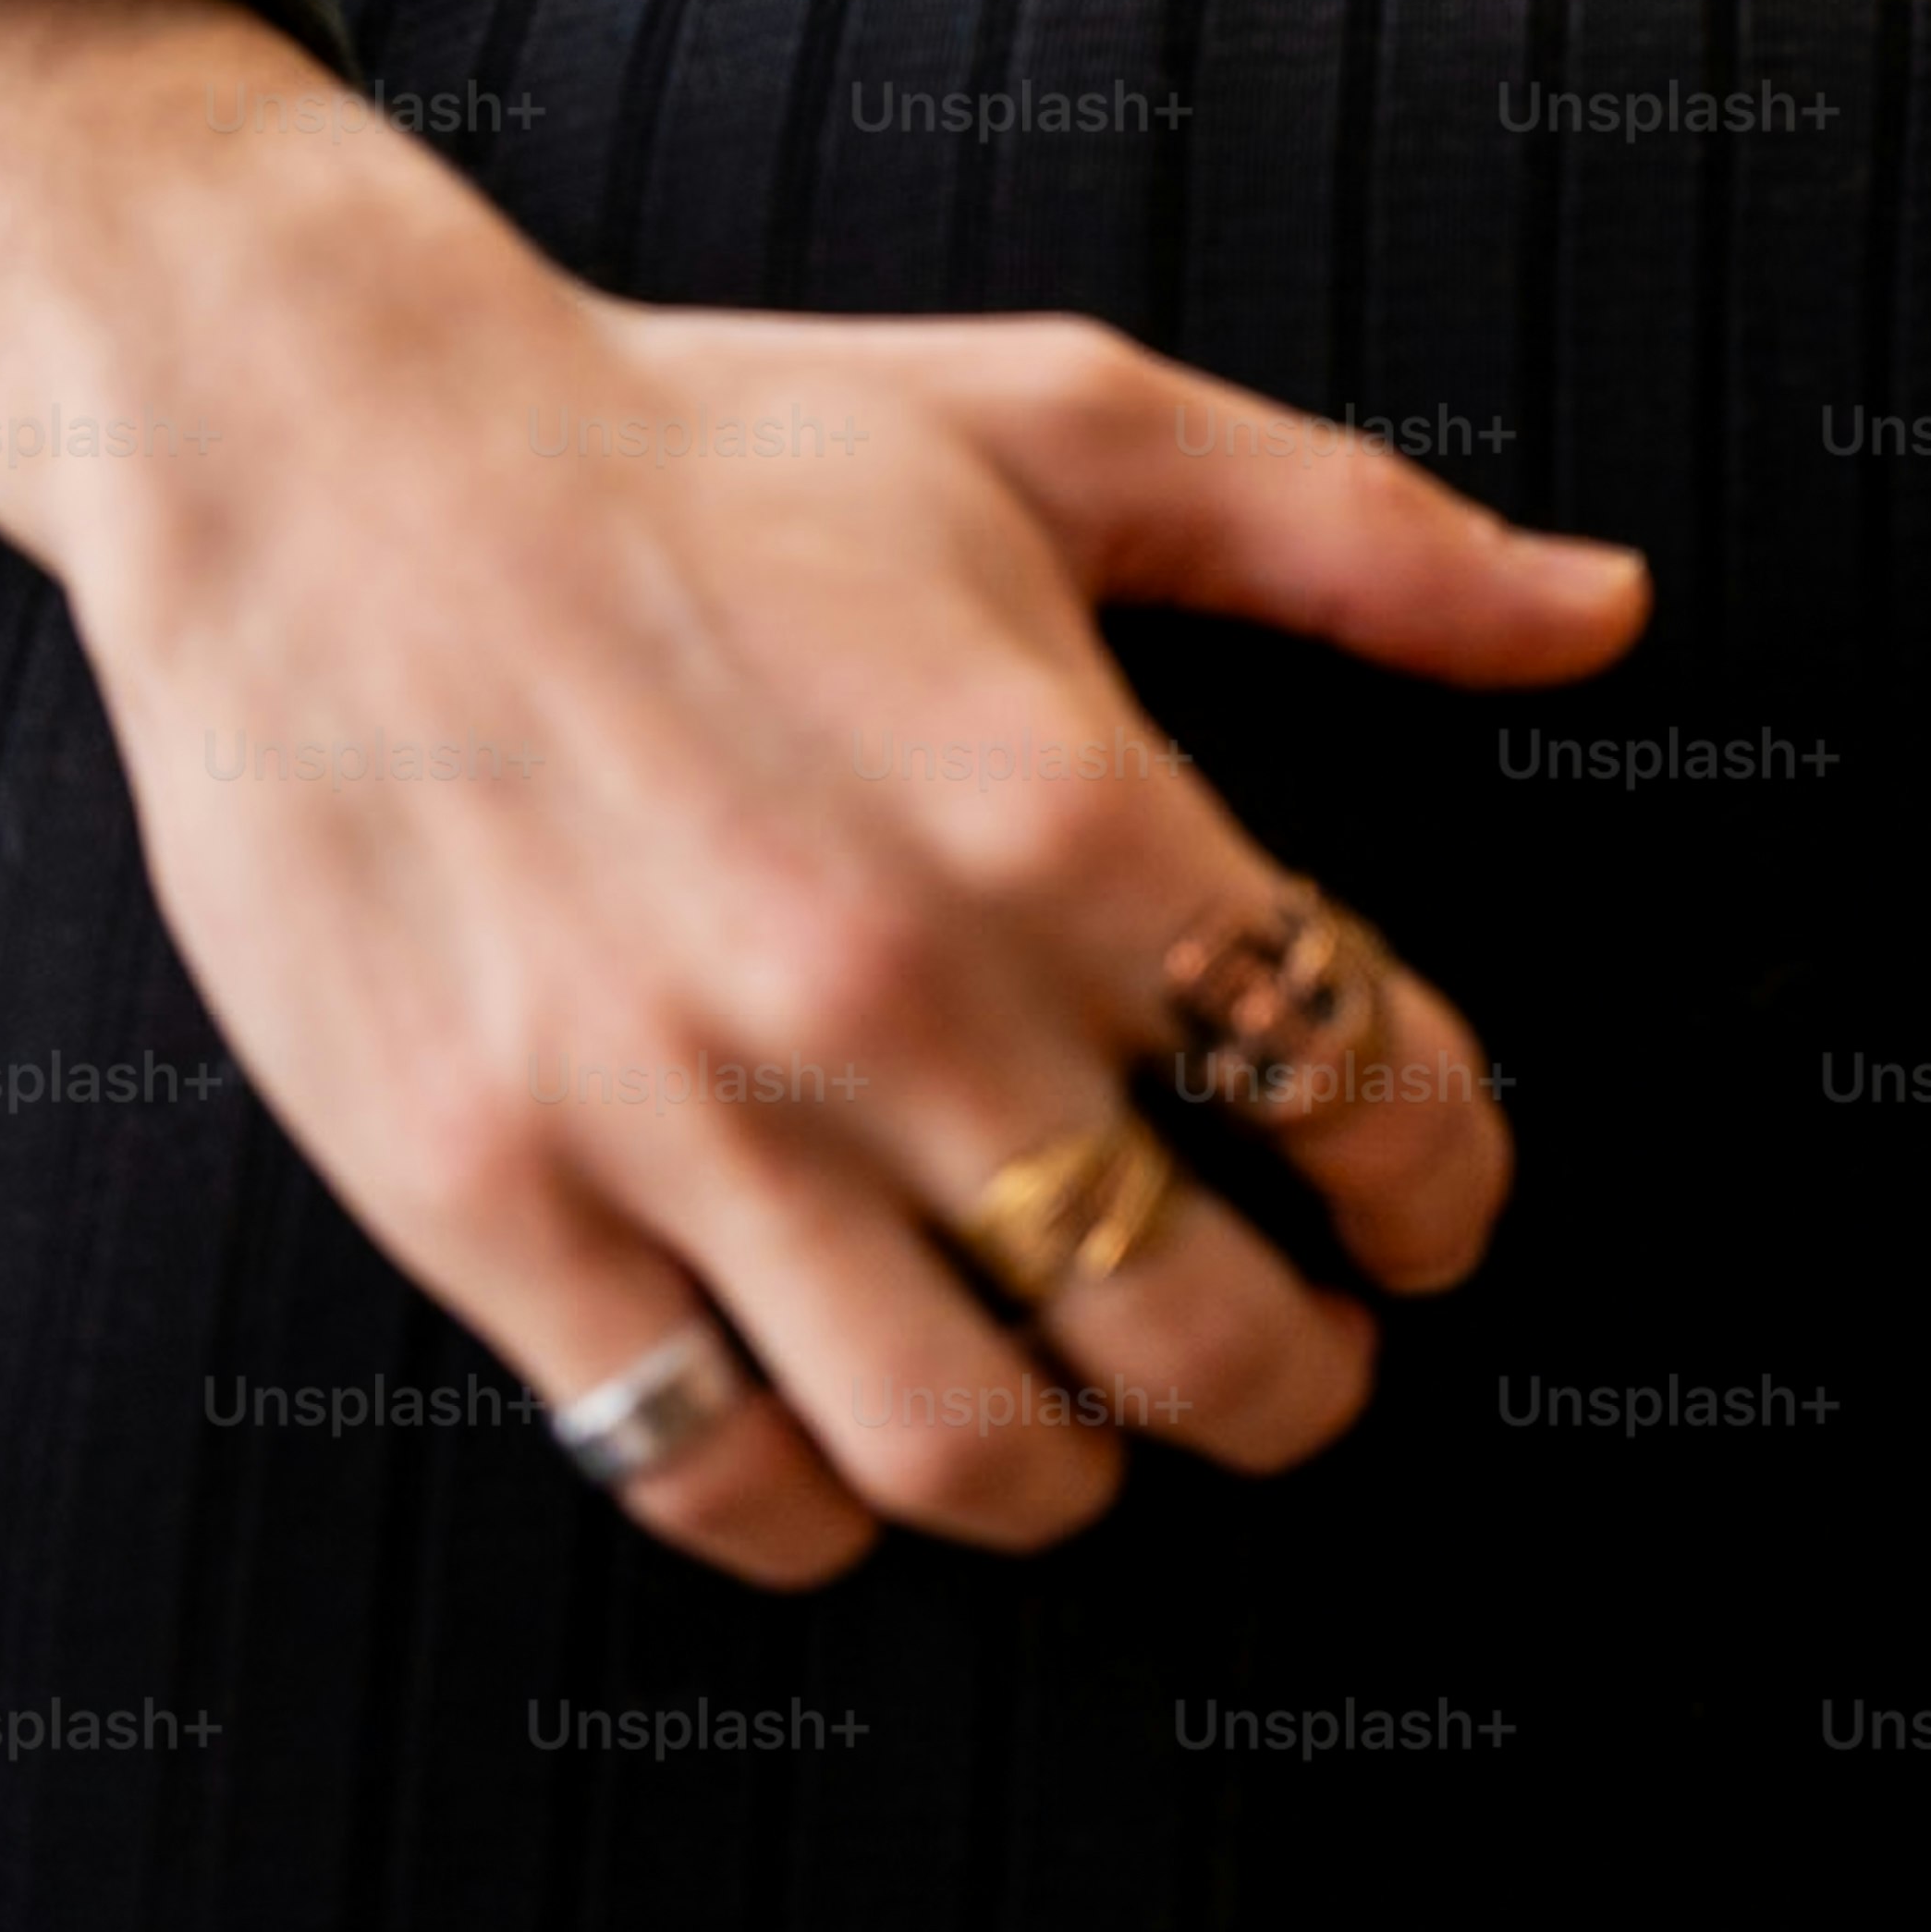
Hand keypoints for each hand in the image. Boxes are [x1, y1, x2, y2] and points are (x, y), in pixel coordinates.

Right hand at [0, 0, 1648, 1587]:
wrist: (327, 450)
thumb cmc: (710, 439)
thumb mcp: (1065, 426)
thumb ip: (1355, 538)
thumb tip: (1603, 612)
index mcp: (1056, 802)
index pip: (1361, 1087)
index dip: (1437, 1182)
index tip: (1421, 1204)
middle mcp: (885, 983)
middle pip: (1192, 1331)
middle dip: (1292, 1381)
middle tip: (1289, 1360)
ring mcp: (678, 1109)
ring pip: (964, 1445)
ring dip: (1067, 1478)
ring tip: (1083, 1428)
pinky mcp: (492, 1191)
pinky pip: (701, 1459)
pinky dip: (809, 1505)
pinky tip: (845, 1438)